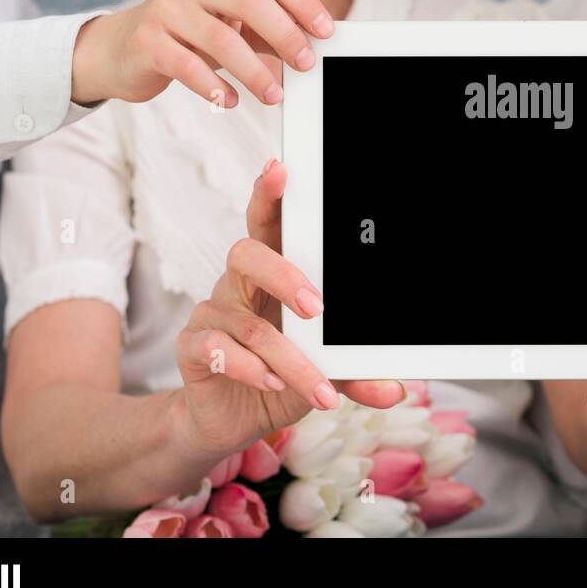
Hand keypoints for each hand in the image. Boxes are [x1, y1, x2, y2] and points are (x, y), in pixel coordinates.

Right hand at [71, 0, 335, 106]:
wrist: (120, 48)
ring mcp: (166, 9)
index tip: (326, 31)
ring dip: (254, 71)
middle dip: (285, 34)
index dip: (302, 0)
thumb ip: (266, 30)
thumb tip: (312, 46)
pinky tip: (231, 102)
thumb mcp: (230, 25)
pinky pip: (187, 66)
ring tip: (274, 95)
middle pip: (249, 0)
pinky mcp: (147, 42)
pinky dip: (214, 87)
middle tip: (306, 63)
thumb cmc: (188, 36)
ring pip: (221, 38)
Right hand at [175, 158, 403, 460]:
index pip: (267, 223)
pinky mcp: (192, 348)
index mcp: (271, 275)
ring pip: (247, 323)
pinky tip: (271, 382)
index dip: (268, 194)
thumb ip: (355, 374)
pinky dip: (248, 368)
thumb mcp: (325, 372)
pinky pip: (215, 349)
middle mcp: (238, 286)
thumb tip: (394, 390)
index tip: (280, 169)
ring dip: (288, 358)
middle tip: (315, 307)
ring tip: (317, 386)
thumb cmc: (281, 375)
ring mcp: (212, 314)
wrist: (232, 418)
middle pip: (247, 253)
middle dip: (282, 274)